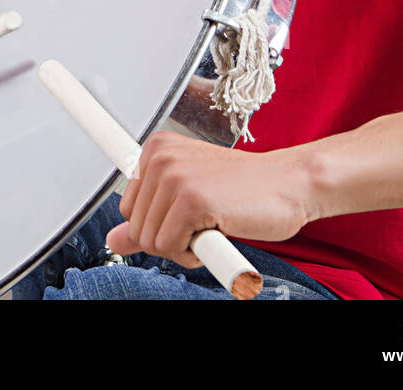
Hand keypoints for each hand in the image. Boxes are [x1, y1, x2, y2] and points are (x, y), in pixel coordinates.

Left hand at [103, 130, 311, 268]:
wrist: (288, 185)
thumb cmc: (243, 190)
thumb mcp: (188, 199)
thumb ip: (150, 218)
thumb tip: (114, 241)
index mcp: (157, 149)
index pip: (128, 207)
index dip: (154, 223)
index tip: (181, 212)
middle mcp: (161, 156)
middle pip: (137, 227)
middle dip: (170, 239)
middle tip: (204, 222)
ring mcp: (175, 176)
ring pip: (151, 242)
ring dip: (184, 248)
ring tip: (213, 224)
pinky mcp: (192, 200)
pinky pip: (171, 249)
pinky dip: (195, 254)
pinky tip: (218, 232)